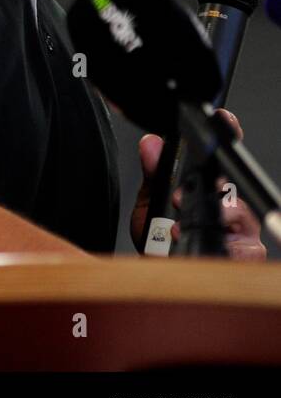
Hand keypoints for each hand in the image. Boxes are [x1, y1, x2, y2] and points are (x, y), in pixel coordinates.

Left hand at [132, 110, 265, 260]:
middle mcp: (230, 206)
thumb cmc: (160, 245)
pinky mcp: (248, 254)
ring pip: (240, 214)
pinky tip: (192, 246)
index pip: (221, 159)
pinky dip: (217, 245)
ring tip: (176, 225)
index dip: (227, 134)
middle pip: (234, 185)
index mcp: (207, 188)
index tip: (224, 119)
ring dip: (208, 217)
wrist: (160, 277)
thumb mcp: (150, 206)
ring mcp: (242, 230)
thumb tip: (151, 145)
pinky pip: (244, 245)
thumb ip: (153, 175)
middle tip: (177, 196)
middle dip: (210, 186)